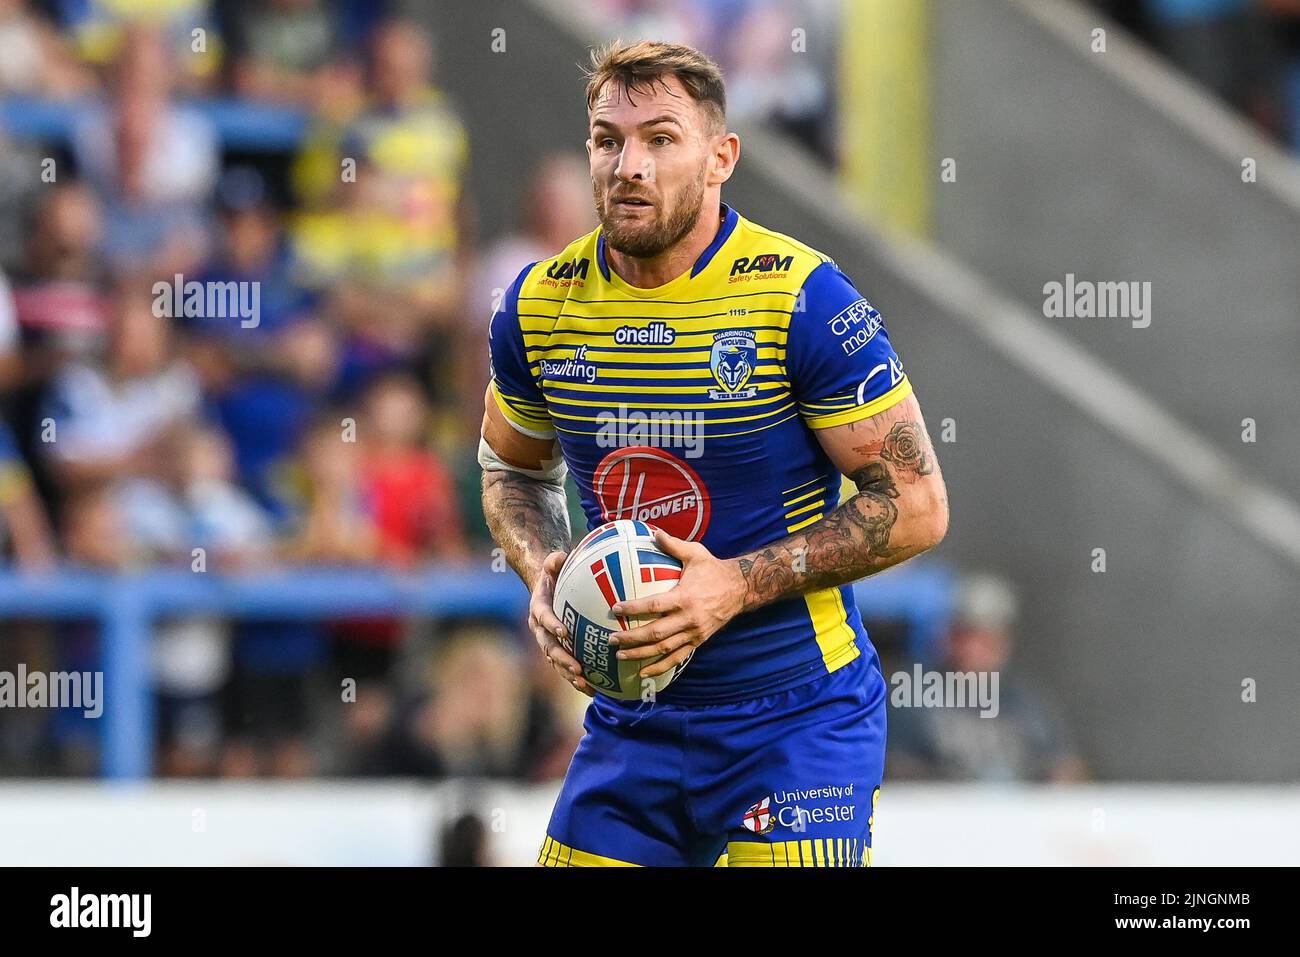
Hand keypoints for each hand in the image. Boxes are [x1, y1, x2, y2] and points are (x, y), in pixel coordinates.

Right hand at [528, 550, 593, 696]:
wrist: (546, 587)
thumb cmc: (553, 573)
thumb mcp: (553, 562)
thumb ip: (554, 560)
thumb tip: (559, 557)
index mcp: (538, 607)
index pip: (543, 616)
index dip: (552, 624)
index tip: (564, 631)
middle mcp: (539, 628)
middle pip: (548, 647)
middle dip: (562, 659)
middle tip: (577, 668)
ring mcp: (547, 641)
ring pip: (556, 661)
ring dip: (569, 674)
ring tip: (585, 684)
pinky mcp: (557, 651)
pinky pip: (565, 667)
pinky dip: (577, 679)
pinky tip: (594, 689)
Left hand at [608, 529, 744, 678]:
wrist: (740, 589)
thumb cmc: (714, 569)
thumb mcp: (696, 553)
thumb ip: (673, 545)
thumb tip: (653, 532)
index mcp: (685, 597)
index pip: (654, 605)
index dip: (634, 608)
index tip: (615, 609)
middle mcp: (689, 618)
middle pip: (656, 633)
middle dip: (632, 638)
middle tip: (611, 639)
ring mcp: (694, 633)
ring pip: (664, 649)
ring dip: (641, 654)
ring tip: (620, 656)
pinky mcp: (698, 641)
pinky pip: (677, 657)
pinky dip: (660, 667)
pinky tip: (644, 672)